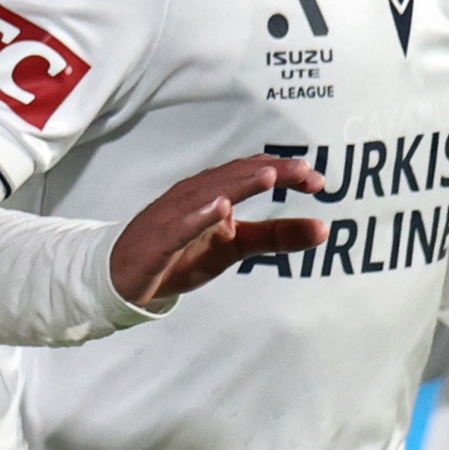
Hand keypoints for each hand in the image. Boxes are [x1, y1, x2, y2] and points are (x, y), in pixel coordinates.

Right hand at [110, 153, 329, 308]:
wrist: (125, 278)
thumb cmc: (181, 255)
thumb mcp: (235, 247)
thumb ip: (276, 236)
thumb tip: (323, 229)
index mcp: (215, 193)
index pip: (253, 173)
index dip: (286, 173)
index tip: (318, 182)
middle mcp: (195, 195)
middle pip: (235, 176)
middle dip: (270, 171)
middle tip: (304, 172)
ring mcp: (175, 215)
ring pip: (209, 193)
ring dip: (239, 183)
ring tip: (270, 176)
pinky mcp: (158, 239)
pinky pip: (180, 225)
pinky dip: (199, 215)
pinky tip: (221, 208)